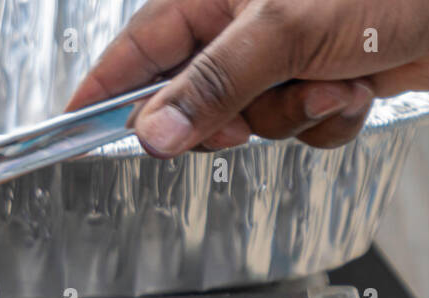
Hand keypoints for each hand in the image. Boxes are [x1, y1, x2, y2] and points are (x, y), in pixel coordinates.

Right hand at [66, 0, 428, 155]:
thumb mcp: (278, 32)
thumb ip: (210, 87)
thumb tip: (151, 135)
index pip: (137, 52)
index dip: (106, 93)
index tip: (71, 128)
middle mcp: (240, 32)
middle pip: (195, 106)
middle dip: (233, 118)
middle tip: (260, 104)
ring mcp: (281, 62)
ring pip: (255, 127)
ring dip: (298, 113)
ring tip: (334, 75)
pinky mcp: (321, 85)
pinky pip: (302, 133)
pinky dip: (330, 120)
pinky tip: (356, 85)